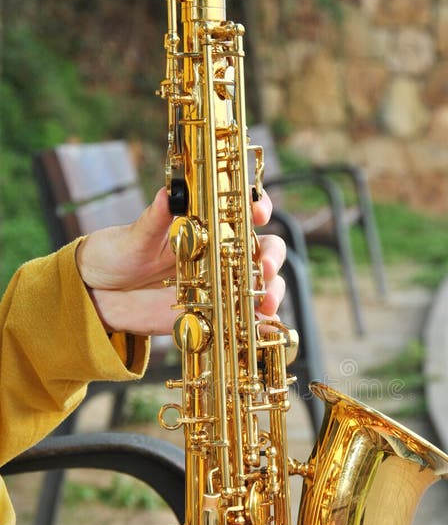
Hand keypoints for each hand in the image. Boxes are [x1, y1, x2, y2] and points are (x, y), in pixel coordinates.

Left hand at [76, 188, 284, 333]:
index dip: (258, 208)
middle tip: (266, 268)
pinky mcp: (212, 314)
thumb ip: (154, 220)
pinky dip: (261, 327)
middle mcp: (218, 255)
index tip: (258, 212)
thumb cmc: (116, 255)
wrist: (97, 294)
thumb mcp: (134, 237)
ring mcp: (219, 286)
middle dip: (272, 258)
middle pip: (262, 251)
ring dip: (271, 292)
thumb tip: (169, 194)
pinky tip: (267, 330)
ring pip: (259, 286)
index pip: (242, 211)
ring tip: (265, 302)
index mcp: (204, 226)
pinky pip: (243, 320)